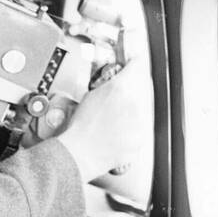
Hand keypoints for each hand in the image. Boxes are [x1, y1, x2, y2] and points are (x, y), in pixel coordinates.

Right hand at [54, 54, 151, 181]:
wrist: (78, 153)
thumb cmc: (79, 129)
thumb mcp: (89, 97)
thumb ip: (106, 86)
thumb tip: (112, 82)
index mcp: (119, 88)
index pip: (136, 65)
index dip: (134, 63)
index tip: (134, 64)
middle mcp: (132, 103)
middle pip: (137, 92)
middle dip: (127, 97)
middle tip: (110, 108)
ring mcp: (138, 122)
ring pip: (138, 113)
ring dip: (128, 116)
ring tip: (109, 127)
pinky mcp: (139, 139)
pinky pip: (137, 131)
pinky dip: (129, 134)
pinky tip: (114, 137)